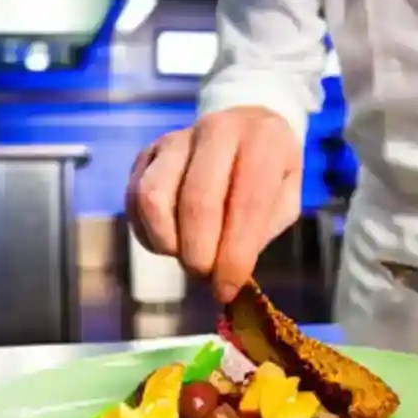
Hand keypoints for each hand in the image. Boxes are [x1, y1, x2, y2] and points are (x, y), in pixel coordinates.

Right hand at [126, 107, 302, 302]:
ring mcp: (176, 138)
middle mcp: (217, 130)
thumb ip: (259, 233)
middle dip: (199, 254)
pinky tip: (168, 242)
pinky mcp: (148, 153)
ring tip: (186, 256)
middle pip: (197, 201)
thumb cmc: (268, 175)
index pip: (246, 203)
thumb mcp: (283, 201)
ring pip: (154, 196)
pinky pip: (134, 198)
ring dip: (168, 242)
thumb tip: (226, 276)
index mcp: (262, 140)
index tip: (227, 289)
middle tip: (206, 276)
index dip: (234, 254)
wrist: (246, 128)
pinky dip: (147, 233)